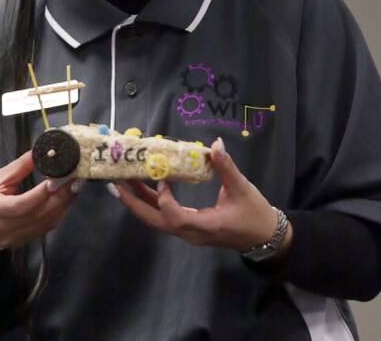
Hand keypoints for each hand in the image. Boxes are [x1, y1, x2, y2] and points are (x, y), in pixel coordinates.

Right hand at [0, 151, 84, 249]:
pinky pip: (43, 229)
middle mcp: (0, 228)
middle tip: (75, 180)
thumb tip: (41, 151)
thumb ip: (20, 166)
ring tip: (75, 188)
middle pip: (36, 216)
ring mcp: (10, 239)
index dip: (40, 194)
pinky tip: (65, 201)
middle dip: (59, 198)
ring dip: (62, 206)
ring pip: (43, 224)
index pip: (19, 205)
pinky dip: (57, 215)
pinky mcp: (19, 243)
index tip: (57, 179)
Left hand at [110, 137, 292, 254]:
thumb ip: (226, 167)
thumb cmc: (254, 214)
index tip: (163, 178)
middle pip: (155, 221)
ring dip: (139, 201)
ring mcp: (188, 232)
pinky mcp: (188, 227)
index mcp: (205, 227)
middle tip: (117, 183)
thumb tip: (215, 144)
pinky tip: (143, 187)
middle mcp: (190, 233)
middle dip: (134, 202)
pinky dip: (151, 201)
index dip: (165, 199)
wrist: (263, 236)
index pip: (176, 218)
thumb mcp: (242, 189)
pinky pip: (164, 216)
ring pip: (156, 219)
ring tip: (122, 182)